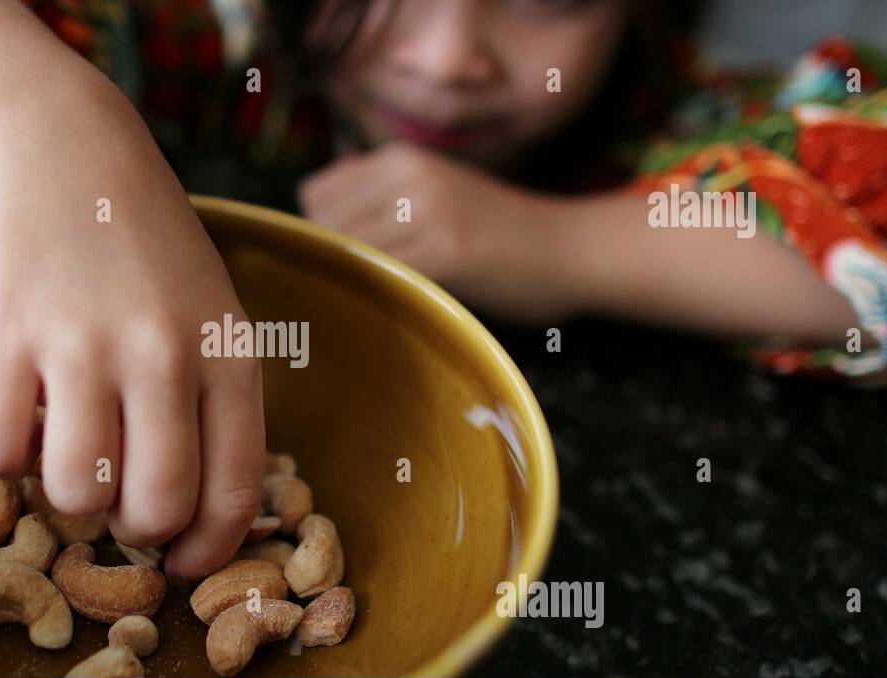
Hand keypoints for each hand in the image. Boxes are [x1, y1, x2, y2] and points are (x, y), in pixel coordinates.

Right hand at [0, 91, 264, 582]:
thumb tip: (198, 516)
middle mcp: (164, 352)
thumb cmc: (145, 249)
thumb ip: (215, 401)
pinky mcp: (5, 332)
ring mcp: (83, 342)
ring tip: (63, 450)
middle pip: (154, 507)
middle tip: (113, 500)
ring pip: (75, 491)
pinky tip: (15, 414)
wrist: (65, 148)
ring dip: (63, 494)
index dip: (206, 550)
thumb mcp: (213, 312)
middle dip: (131, 528)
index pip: (233, 489)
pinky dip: (1, 455)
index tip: (179, 565)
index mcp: (229, 352)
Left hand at [298, 142, 577, 322]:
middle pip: (324, 227)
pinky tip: (396, 309)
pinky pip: (383, 275)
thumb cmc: (497, 231)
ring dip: (351, 283)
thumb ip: (381, 193)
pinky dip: (378, 296)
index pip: (315, 195)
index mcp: (401, 159)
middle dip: (331, 261)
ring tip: (375, 302)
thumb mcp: (436, 190)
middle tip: (357, 290)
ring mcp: (429, 212)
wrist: (572, 248)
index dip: (320, 232)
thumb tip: (315, 205)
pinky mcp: (448, 252)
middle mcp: (409, 176)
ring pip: (347, 252)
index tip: (343, 260)